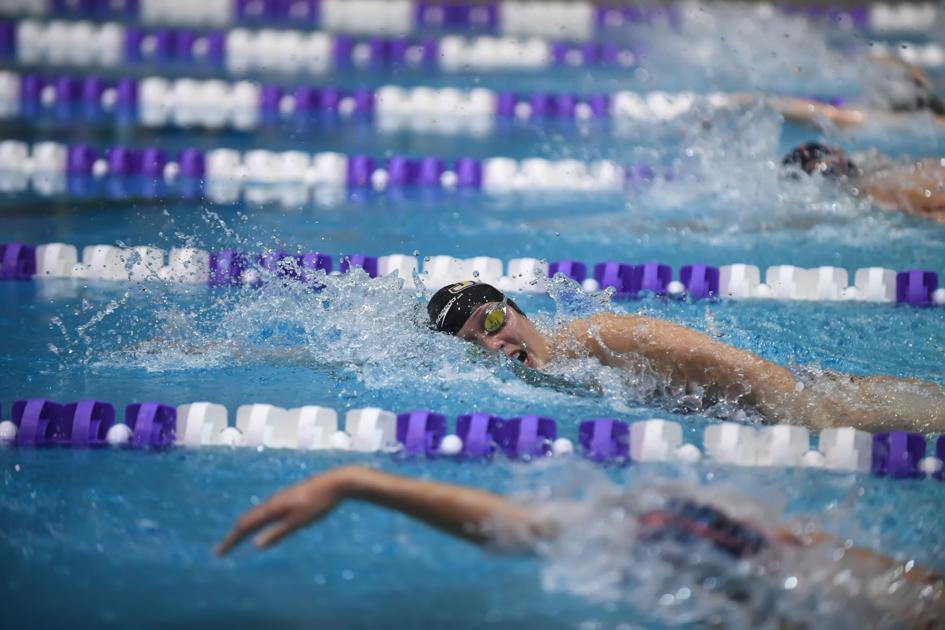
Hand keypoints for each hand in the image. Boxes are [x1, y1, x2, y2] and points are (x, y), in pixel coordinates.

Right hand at [216, 467, 353, 555]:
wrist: (337, 481)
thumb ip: (278, 533)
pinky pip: (265, 511)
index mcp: (272, 507)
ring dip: (244, 527)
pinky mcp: (289, 498)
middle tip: (223, 550)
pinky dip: (256, 521)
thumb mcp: (299, 521)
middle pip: (247, 519)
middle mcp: (272, 501)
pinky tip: (261, 524)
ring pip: (256, 514)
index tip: (219, 553)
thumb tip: (256, 545)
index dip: (231, 540)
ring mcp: (280, 498)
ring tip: (236, 539)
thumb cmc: (319, 503)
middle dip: (234, 535)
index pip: (245, 525)